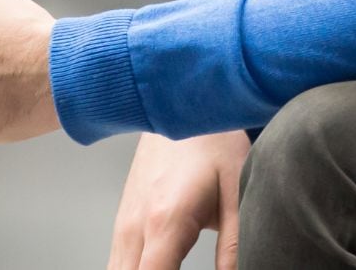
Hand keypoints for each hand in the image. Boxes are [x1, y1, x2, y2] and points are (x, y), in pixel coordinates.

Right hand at [108, 130, 250, 269]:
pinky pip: (118, 263)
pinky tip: (162, 268)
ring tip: (176, 266)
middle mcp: (135, 227)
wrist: (179, 103)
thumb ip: (233, 245)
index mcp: (165, 221)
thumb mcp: (237, 191)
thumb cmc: (213, 142)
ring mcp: (123, 225)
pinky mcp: (122, 223)